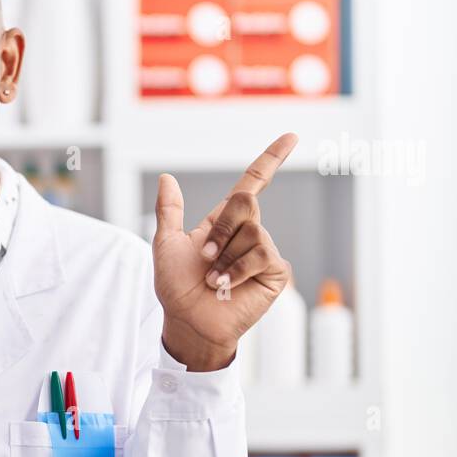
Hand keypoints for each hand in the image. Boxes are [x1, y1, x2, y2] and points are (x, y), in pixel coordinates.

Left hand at [152, 133, 296, 370]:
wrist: (187, 320)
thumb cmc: (176, 287)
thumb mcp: (166, 244)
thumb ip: (169, 211)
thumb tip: (167, 178)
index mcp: (225, 223)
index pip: (253, 183)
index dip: (271, 159)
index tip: (291, 137)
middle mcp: (248, 233)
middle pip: (246, 202)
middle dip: (220, 227)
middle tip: (205, 256)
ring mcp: (263, 252)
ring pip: (252, 231)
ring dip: (225, 256)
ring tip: (213, 278)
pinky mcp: (274, 272)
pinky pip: (261, 255)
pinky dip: (236, 270)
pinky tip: (226, 285)